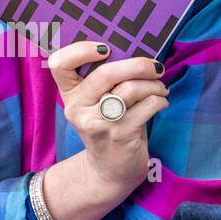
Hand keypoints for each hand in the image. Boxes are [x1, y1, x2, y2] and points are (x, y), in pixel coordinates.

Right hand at [46, 41, 168, 194]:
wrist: (109, 170)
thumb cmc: (108, 127)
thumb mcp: (96, 103)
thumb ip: (105, 80)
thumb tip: (137, 50)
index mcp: (70, 94)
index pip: (59, 63)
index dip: (80, 50)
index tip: (106, 49)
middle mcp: (78, 108)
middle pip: (105, 73)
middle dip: (137, 65)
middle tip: (155, 67)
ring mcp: (97, 123)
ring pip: (130, 89)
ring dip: (154, 85)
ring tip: (161, 88)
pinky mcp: (119, 135)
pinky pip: (147, 106)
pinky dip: (159, 100)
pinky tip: (161, 103)